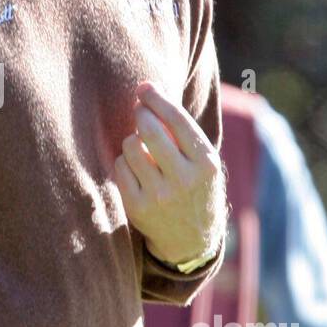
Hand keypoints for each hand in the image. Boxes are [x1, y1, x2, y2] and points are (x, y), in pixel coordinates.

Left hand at [113, 81, 225, 265]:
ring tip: (141, 148)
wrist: (191, 239)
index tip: (144, 87)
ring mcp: (160, 195)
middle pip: (149, 129)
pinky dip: (124, 162)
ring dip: (132, 140)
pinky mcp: (138, 207)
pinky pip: (120, 167)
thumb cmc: (195, 187)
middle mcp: (185, 179)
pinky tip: (134, 169)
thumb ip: (182, 131)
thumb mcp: (203, 162)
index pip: (177, 119)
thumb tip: (150, 89)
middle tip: (139, 110)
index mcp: (206, 163)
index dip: (157, 98)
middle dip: (140, 113)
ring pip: (131, 146)